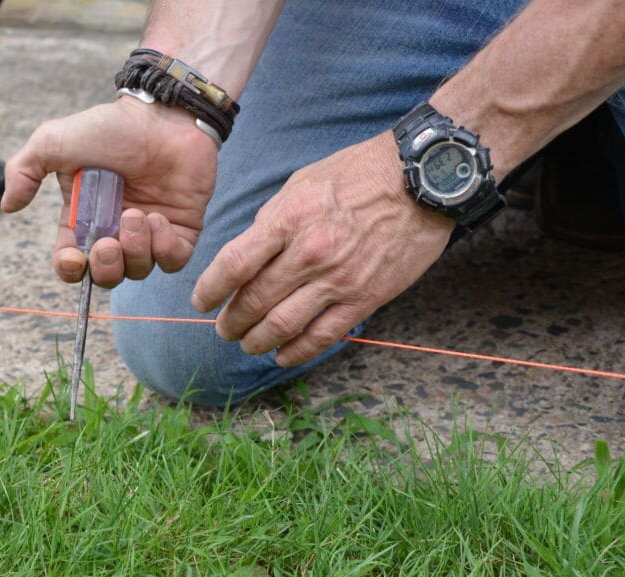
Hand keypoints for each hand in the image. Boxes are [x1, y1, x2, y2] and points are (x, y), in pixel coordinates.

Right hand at [3, 98, 218, 287]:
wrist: (162, 114)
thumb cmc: (110, 127)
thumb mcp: (54, 141)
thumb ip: (24, 170)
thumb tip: (7, 206)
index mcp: (84, 218)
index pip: (71, 262)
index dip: (70, 269)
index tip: (72, 256)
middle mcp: (115, 231)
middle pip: (105, 276)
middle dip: (105, 268)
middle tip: (108, 243)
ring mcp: (149, 233)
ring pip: (138, 271)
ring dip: (135, 251)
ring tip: (137, 215)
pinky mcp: (180, 230)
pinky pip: (173, 261)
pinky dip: (165, 249)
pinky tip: (160, 219)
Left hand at [191, 134, 454, 365]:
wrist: (422, 179)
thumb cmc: (359, 173)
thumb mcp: (303, 182)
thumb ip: (273, 219)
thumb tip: (249, 252)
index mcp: (288, 220)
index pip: (233, 265)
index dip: (211, 289)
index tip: (202, 301)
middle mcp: (308, 253)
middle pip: (253, 301)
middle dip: (231, 322)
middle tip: (224, 329)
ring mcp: (337, 280)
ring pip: (282, 325)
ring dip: (257, 341)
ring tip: (247, 343)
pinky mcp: (364, 298)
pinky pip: (322, 336)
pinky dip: (296, 352)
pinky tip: (282, 355)